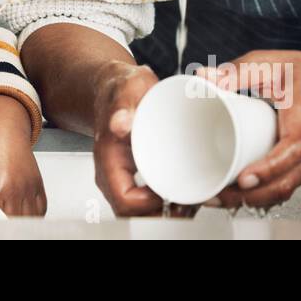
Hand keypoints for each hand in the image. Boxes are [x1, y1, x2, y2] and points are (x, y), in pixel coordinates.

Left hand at [0, 96, 45, 215]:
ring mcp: (27, 187)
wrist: (2, 130)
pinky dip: (35, 215)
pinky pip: (41, 208)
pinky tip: (26, 215)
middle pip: (12, 221)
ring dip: (22, 222)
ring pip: (29, 217)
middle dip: (6, 225)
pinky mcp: (37, 183)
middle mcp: (12, 189)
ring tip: (12, 221)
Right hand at [92, 61, 200, 216]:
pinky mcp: (134, 173)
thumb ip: (124, 103)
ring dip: (166, 211)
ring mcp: (122, 175)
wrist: (115, 86)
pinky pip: (145, 198)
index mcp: (108, 156)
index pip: (123, 199)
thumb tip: (120, 124)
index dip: (148, 206)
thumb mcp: (127, 87)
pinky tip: (184, 194)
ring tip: (192, 202)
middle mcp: (112, 171)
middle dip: (162, 214)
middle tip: (190, 204)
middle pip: (132, 211)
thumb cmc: (122, 87)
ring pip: (140, 209)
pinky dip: (164, 202)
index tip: (169, 194)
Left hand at [198, 49, 300, 210]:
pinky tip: (240, 196)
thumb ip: (239, 71)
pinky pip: (287, 186)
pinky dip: (263, 196)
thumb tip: (205, 76)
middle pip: (286, 181)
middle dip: (251, 195)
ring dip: (254, 200)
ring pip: (286, 189)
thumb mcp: (273, 64)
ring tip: (221, 198)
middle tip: (218, 194)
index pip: (293, 151)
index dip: (269, 168)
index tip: (244, 178)